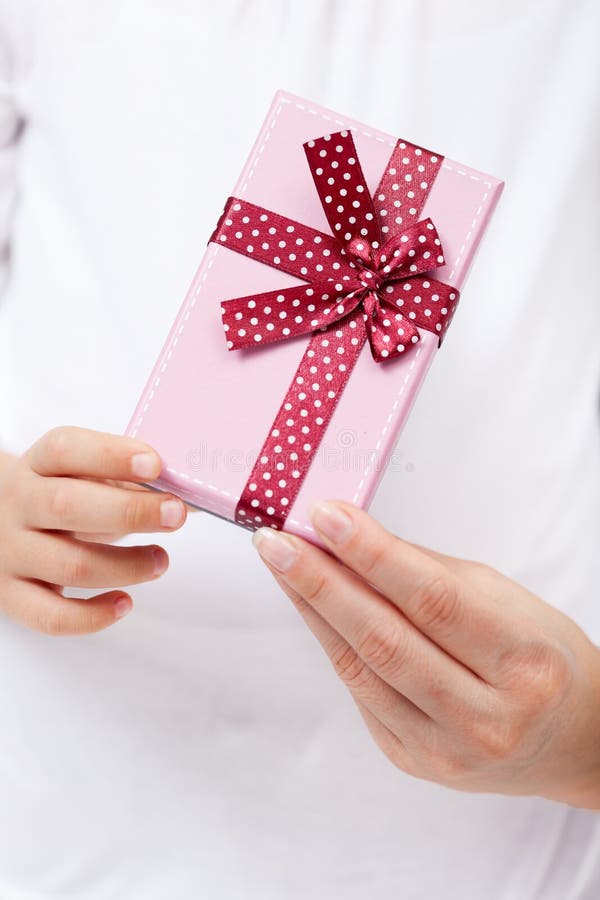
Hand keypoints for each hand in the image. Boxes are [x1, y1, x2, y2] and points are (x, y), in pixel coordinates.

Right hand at [0, 426, 186, 634]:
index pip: (65, 449)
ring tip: (160, 561)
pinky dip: (92, 616)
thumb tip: (198, 494)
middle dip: (131, 511)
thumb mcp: (87, 477)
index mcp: (39, 464)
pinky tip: (124, 603)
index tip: (156, 465)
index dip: (111, 455)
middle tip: (176, 514)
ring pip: (68, 564)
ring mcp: (12, 552)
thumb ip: (135, 480)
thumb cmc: (63, 497)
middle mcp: (19, 504)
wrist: (1, 524)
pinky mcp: (12, 595)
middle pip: (68, 505)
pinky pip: (50, 615)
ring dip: (126, 566)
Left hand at [253, 501, 599, 808]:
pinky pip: (361, 692)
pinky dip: (333, 643)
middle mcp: (486, 717)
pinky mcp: (414, 762)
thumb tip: (355, 539)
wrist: (570, 740)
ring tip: (281, 564)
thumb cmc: (542, 657)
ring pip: (360, 669)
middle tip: (277, 541)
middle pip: (384, 640)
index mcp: (523, 664)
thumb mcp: (508, 601)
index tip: (327, 516)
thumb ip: (431, 574)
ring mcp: (446, 750)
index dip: (373, 555)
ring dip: (313, 609)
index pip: (433, 601)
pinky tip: (312, 606)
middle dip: (320, 583)